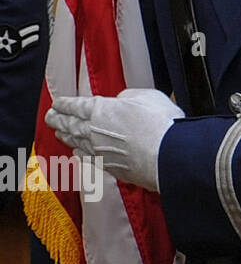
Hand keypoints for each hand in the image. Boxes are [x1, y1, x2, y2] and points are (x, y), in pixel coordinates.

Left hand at [45, 88, 183, 191]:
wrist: (168, 154)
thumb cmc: (160, 122)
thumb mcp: (147, 96)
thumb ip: (128, 97)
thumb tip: (120, 101)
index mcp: (101, 110)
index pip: (76, 106)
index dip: (65, 104)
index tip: (57, 103)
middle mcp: (94, 131)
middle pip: (70, 124)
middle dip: (58, 120)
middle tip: (49, 117)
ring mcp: (99, 150)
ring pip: (76, 142)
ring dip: (66, 136)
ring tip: (59, 133)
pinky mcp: (109, 166)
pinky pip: (87, 157)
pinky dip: (79, 153)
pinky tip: (77, 152)